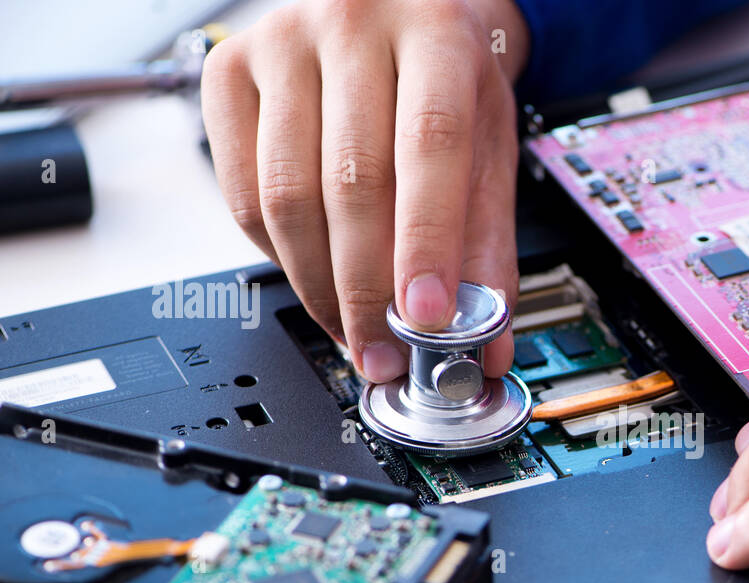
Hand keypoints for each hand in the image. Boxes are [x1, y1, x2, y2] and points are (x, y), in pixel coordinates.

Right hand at [200, 0, 525, 380]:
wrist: (398, 8)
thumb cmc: (446, 78)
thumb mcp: (488, 146)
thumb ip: (489, 246)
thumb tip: (488, 341)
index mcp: (437, 34)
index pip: (430, 147)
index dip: (426, 243)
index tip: (425, 317)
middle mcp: (352, 24)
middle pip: (351, 182)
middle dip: (367, 291)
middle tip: (386, 351)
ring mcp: (281, 43)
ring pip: (287, 196)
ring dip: (319, 286)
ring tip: (353, 330)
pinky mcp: (227, 72)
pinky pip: (243, 193)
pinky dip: (280, 256)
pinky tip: (315, 275)